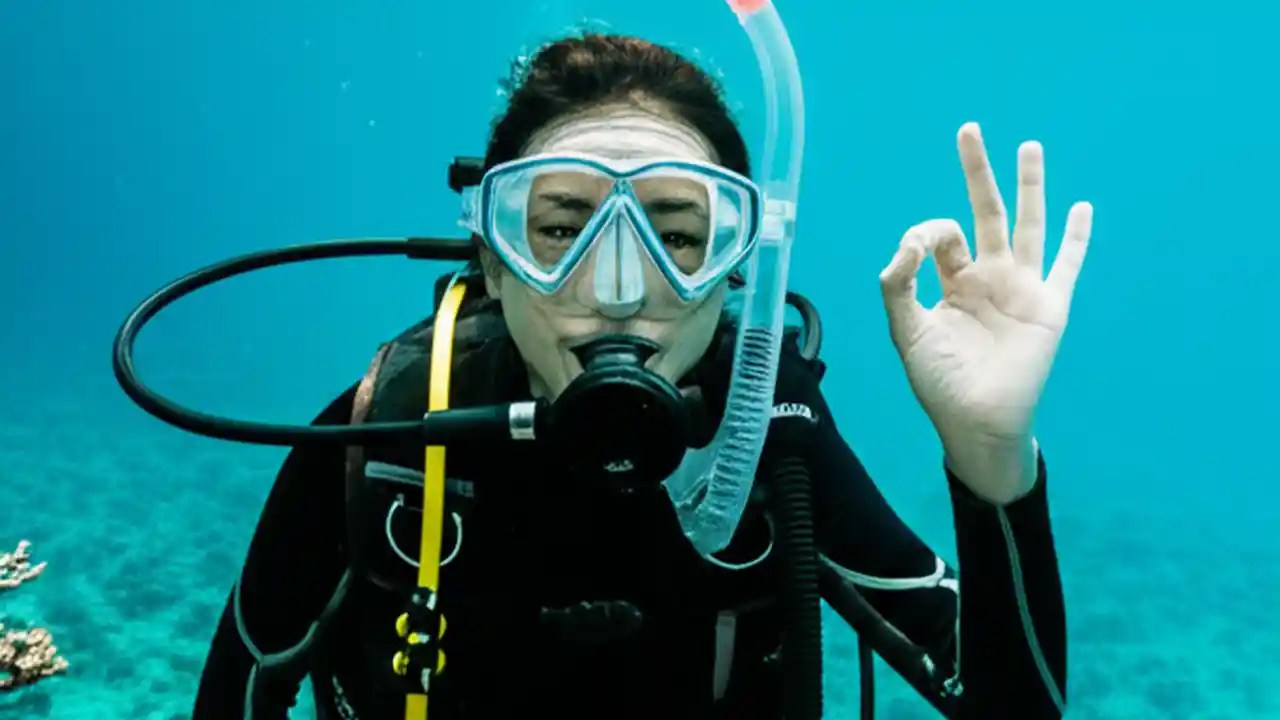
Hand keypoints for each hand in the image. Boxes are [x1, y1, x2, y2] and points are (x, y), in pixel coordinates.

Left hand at [878, 122, 1092, 501]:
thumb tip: (904, 247)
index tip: (913, 251)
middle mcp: (987, 276)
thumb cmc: (939, 381)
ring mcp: (1020, 287)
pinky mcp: (1048, 304)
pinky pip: (1066, 264)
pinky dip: (1076, 237)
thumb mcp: (906, 331)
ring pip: (1027, 225)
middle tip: (969, 130)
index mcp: (952, 282)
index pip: (940, 237)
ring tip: (1029, 146)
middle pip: (984, 212)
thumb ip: (898, 286)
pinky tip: (1082, 207)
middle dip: (976, 172)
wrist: (975, 421)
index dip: (923, 233)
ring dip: (1029, 186)